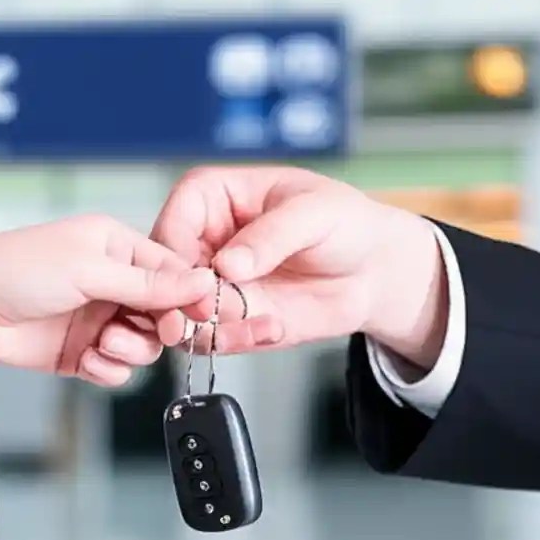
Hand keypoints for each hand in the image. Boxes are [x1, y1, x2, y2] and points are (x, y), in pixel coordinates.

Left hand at [0, 214, 215, 385]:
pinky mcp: (82, 353)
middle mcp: (111, 282)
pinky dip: (108, 369)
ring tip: (104, 343)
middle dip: (163, 326)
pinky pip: (117, 369)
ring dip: (131, 349)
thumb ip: (150, 283)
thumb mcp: (90, 269)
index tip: (200, 314)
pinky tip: (87, 360)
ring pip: (145, 344)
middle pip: (165, 312)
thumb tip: (202, 282)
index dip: (190, 294)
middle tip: (162, 333)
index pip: (173, 271)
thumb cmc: (15, 270)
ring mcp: (97, 319)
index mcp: (116, 246)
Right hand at [150, 166, 447, 368]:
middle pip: (165, 274)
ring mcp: (213, 285)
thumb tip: (228, 263)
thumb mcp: (314, 213)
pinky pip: (212, 339)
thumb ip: (270, 235)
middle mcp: (203, 242)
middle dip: (182, 298)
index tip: (197, 276)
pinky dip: (236, 341)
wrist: (373, 271)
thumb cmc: (345, 222)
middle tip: (208, 313)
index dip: (175, 253)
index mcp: (211, 197)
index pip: (172, 223)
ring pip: (181, 313)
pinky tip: (273, 329)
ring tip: (257, 324)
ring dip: (208, 327)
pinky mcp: (229, 320)